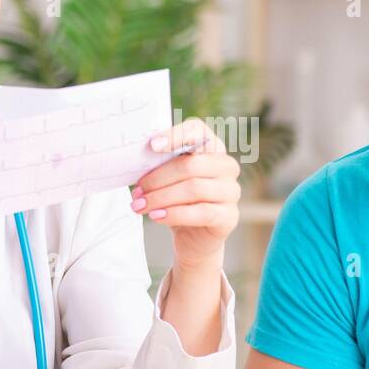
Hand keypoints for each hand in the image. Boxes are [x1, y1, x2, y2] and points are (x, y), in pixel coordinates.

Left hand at [131, 118, 239, 268]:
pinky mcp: (229, 216)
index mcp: (212, 148)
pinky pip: (202, 212)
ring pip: (194, 189)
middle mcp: (226, 166)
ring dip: (161, 198)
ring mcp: (231, 191)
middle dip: (158, 179)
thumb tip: (138, 157)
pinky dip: (175, 214)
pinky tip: (157, 216)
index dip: (176, 135)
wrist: (193, 237)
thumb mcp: (168, 179)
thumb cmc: (178, 201)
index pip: (198, 131)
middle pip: (190, 165)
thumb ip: (160, 164)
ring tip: (140, 206)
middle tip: (137, 192)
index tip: (152, 145)